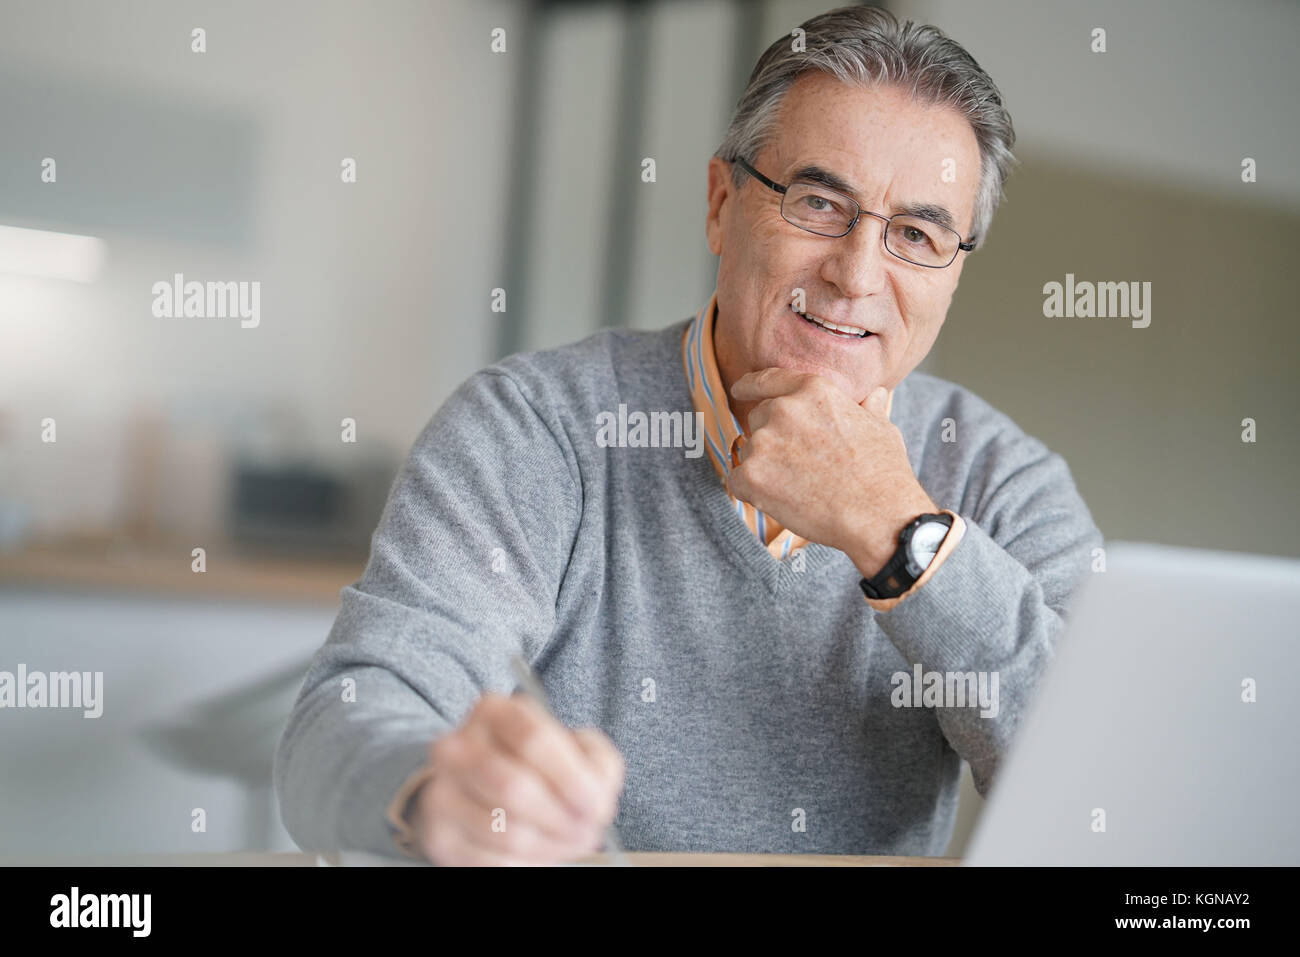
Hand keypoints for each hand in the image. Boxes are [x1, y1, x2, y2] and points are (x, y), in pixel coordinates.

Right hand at [410, 693, 624, 865]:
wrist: (481, 789)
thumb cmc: (536, 765)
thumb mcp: (573, 748)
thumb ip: (596, 760)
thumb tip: (597, 795)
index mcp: (493, 711)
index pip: (533, 738)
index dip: (571, 777)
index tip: (598, 805)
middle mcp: (457, 746)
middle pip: (512, 786)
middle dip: (560, 817)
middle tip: (588, 831)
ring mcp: (442, 791)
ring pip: (502, 829)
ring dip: (549, 844)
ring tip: (572, 842)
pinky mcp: (439, 836)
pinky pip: (489, 859)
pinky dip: (527, 862)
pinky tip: (545, 853)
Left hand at [726, 368, 936, 575]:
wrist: (878, 517)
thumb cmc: (884, 474)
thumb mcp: (882, 428)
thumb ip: (867, 408)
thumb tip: (873, 395)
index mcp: (813, 391)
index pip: (768, 380)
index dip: (750, 385)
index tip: (739, 388)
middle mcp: (783, 409)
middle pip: (758, 419)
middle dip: (773, 439)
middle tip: (800, 466)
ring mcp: (764, 442)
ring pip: (750, 452)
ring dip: (765, 468)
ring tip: (800, 487)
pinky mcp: (751, 476)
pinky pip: (738, 481)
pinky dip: (753, 492)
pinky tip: (782, 501)